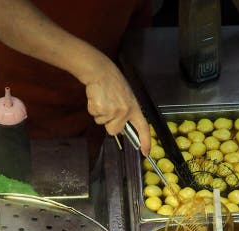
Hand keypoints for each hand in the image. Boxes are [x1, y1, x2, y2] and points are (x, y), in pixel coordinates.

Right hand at [0, 0, 151, 154]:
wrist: (99, 70)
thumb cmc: (112, 83)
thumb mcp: (125, 97)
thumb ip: (126, 113)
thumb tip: (122, 131)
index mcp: (134, 108)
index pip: (143, 128)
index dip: (145, 141)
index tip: (145, 152)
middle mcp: (125, 111)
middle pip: (115, 131)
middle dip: (109, 123)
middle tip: (108, 106)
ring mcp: (113, 111)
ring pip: (103, 123)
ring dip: (100, 114)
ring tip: (103, 98)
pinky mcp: (100, 109)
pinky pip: (95, 116)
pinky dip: (93, 109)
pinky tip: (96, 97)